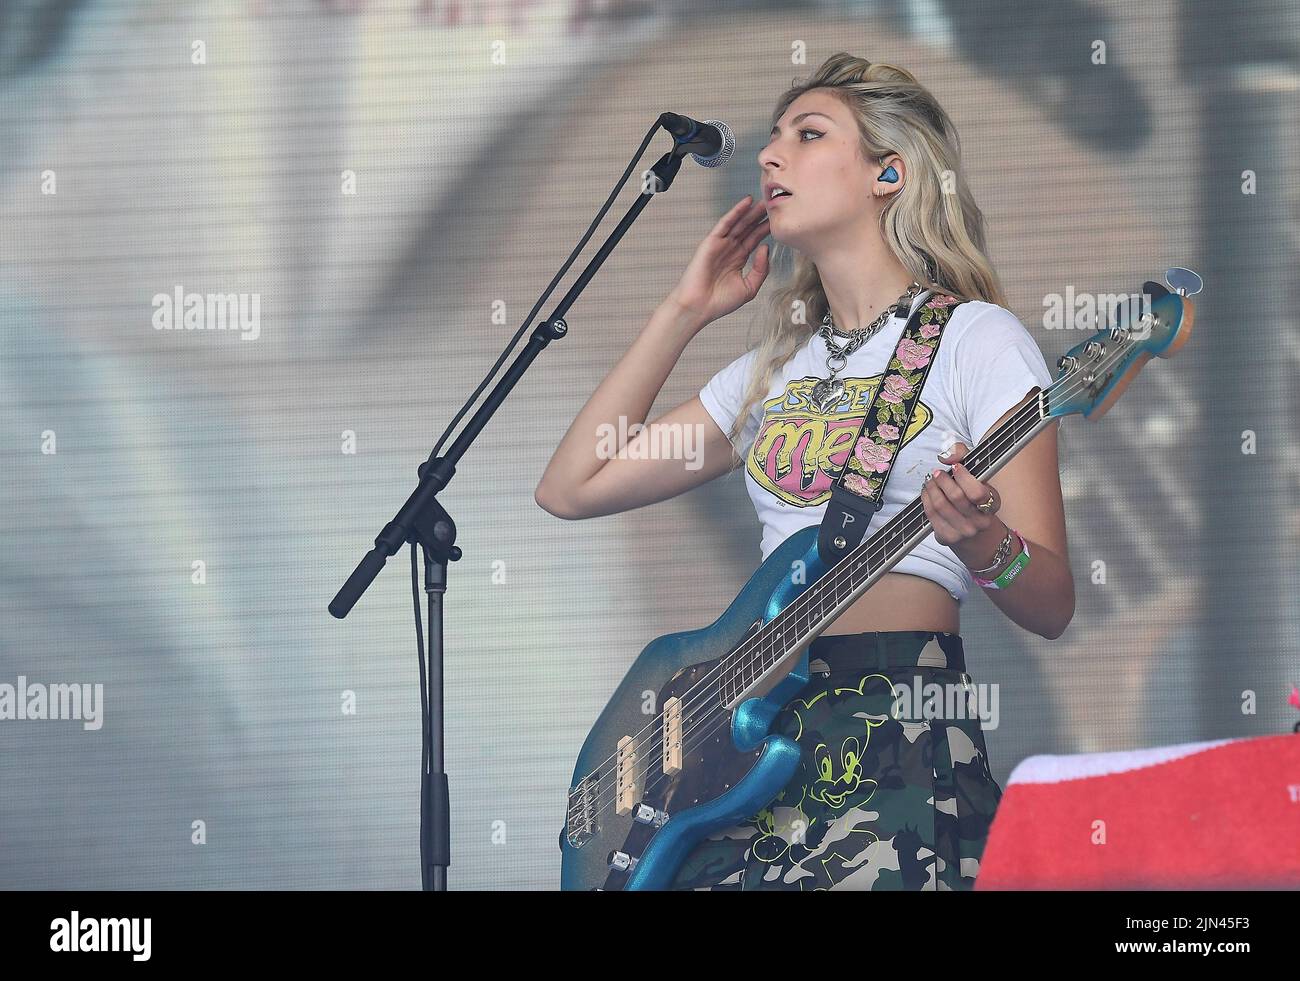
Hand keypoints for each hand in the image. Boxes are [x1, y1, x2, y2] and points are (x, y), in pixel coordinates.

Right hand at [666, 195, 771, 326]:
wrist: (699, 307)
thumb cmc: (720, 302)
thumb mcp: (749, 287)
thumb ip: (761, 269)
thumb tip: (765, 248)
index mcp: (738, 260)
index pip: (754, 240)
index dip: (765, 229)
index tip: (778, 220)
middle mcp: (730, 250)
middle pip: (748, 229)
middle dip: (760, 217)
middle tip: (773, 204)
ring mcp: (720, 245)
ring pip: (739, 224)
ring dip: (751, 212)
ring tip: (763, 201)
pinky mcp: (711, 242)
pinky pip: (725, 223)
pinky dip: (735, 212)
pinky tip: (746, 202)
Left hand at [921, 442, 1001, 549]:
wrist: (975, 533)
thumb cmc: (973, 498)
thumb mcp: (976, 476)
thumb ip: (963, 456)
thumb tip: (947, 455)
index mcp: (992, 503)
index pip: (977, 492)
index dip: (963, 477)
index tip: (955, 467)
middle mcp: (981, 520)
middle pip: (956, 497)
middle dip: (942, 480)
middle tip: (937, 473)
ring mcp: (964, 531)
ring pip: (940, 506)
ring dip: (931, 488)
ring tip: (930, 481)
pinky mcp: (948, 538)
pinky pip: (931, 515)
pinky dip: (926, 500)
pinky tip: (927, 493)